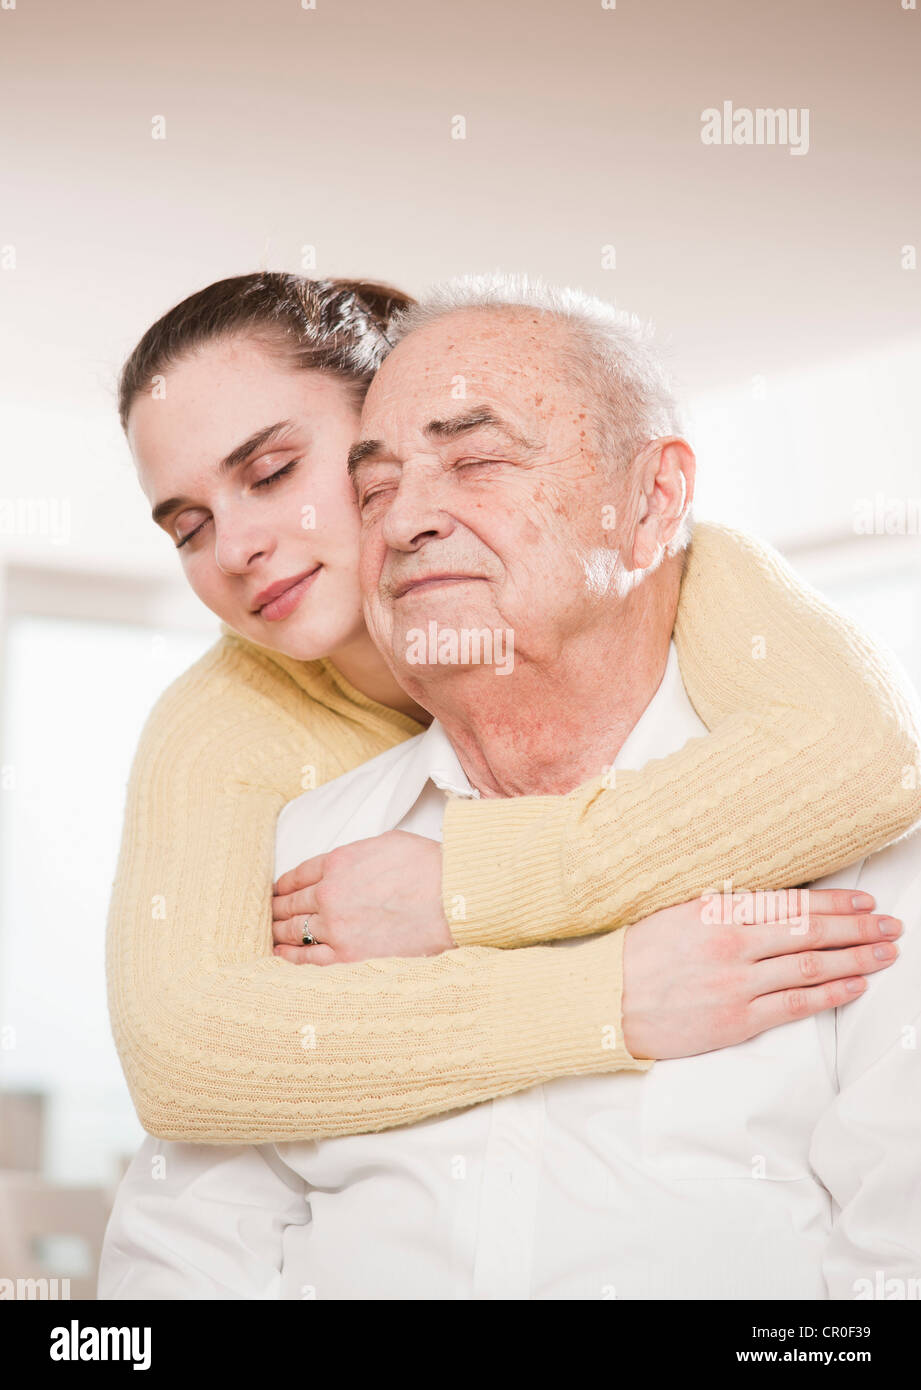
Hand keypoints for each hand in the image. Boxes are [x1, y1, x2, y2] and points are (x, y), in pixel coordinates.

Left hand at [271, 830, 454, 963]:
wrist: (453, 900)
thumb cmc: (429, 868)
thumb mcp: (386, 843)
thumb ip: (356, 855)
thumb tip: (345, 866)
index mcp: (337, 862)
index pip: (296, 875)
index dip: (283, 884)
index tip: (278, 891)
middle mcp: (329, 894)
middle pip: (289, 903)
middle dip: (277, 908)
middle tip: (270, 913)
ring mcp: (335, 927)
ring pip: (291, 930)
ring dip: (278, 931)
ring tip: (271, 933)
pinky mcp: (347, 956)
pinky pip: (306, 958)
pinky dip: (289, 956)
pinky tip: (280, 954)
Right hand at [621, 888, 901, 1059]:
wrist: (608, 1001)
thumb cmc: (641, 953)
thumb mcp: (679, 913)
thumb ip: (726, 908)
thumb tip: (777, 902)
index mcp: (716, 912)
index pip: (791, 902)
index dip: (834, 901)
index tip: (864, 900)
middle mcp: (731, 944)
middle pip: (810, 932)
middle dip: (857, 927)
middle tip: (890, 925)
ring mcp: (736, 985)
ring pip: (811, 967)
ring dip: (855, 959)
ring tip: (885, 953)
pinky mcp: (736, 1020)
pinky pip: (794, 1005)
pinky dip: (830, 994)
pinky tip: (854, 985)